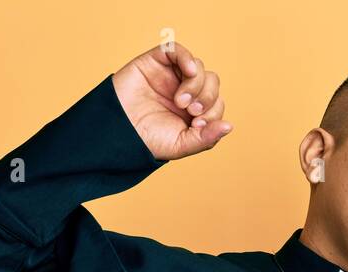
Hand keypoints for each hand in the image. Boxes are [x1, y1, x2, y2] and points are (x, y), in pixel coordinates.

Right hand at [112, 41, 231, 160]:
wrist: (117, 130)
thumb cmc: (146, 139)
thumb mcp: (181, 145)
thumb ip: (206, 138)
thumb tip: (230, 126)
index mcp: (194, 111)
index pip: (217, 103)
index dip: (213, 112)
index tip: (196, 125)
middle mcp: (185, 91)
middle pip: (212, 82)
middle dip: (207, 97)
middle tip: (190, 110)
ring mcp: (171, 75)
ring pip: (199, 67)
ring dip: (196, 84)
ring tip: (179, 100)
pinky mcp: (157, 61)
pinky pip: (177, 50)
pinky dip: (187, 57)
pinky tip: (188, 70)